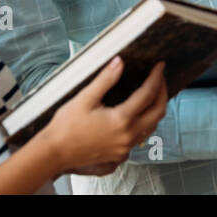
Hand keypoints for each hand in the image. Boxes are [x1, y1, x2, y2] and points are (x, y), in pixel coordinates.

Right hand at [42, 58, 168, 174]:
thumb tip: (119, 62)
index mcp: (121, 120)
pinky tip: (138, 114)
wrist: (54, 153)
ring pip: (151, 126)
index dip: (156, 78)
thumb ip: (105, 80)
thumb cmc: (66, 126)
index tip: (160, 66)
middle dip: (162, 92)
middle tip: (159, 78)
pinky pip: (140, 137)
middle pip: (158, 112)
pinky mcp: (120, 155)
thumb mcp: (85, 98)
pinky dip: (145, 123)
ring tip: (152, 93)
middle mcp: (127, 136)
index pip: (148, 94)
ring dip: (156, 109)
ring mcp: (125, 148)